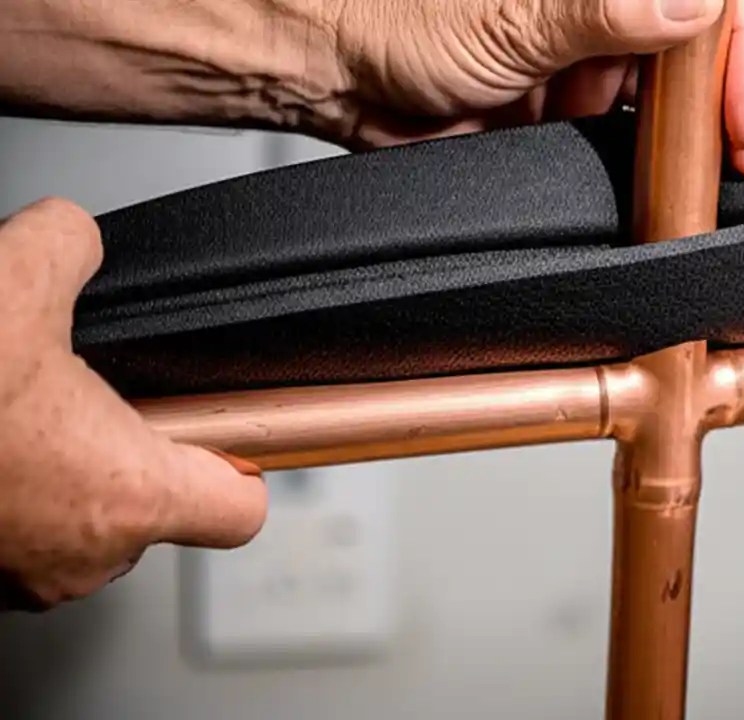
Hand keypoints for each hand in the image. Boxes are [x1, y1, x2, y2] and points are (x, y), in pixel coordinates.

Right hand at [0, 198, 267, 610]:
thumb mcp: (12, 275)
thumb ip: (71, 247)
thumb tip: (71, 236)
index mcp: (127, 495)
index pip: (239, 507)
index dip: (240, 460)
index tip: (226, 429)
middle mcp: (82, 555)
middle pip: (155, 505)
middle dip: (129, 447)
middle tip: (91, 395)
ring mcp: (18, 578)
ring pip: (78, 518)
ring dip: (59, 468)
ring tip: (19, 410)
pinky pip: (16, 528)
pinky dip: (7, 487)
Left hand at [322, 0, 743, 174]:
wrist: (341, 81)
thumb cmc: (396, 23)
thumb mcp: (504, 20)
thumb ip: (599, 12)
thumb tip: (691, 5)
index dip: (743, 41)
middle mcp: (609, 4)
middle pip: (714, 38)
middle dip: (743, 90)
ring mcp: (599, 54)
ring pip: (688, 89)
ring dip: (704, 130)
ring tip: (700, 160)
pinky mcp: (583, 108)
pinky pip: (645, 132)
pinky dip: (663, 157)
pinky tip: (665, 173)